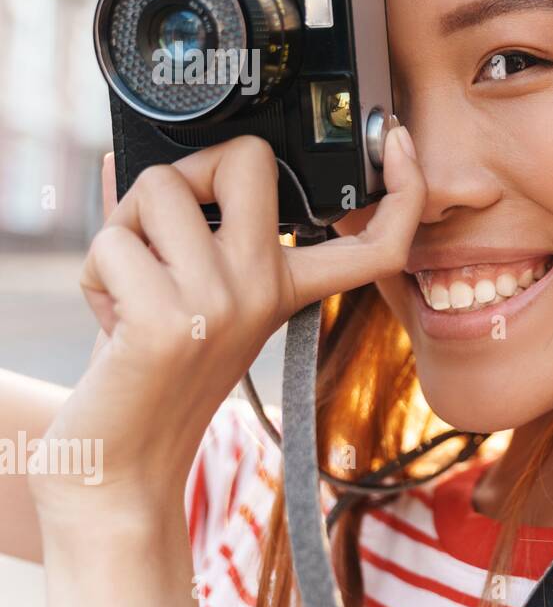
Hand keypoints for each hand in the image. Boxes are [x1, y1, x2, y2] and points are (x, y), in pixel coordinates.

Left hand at [29, 127, 423, 527]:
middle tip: (167, 219)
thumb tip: (126, 153)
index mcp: (286, 286)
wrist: (118, 463)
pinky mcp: (167, 319)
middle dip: (191, 166)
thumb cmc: (142, 374)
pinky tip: (110, 316)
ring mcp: (224, 303)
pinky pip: (113, 241)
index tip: (396, 142)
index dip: (404, 188)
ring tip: (127, 283)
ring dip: (123, 227)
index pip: (377, 241)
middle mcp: (266, 289)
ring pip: (159, 187)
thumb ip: (173, 225)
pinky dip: (94, 272)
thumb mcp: (187, 293)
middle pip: (249, 158)